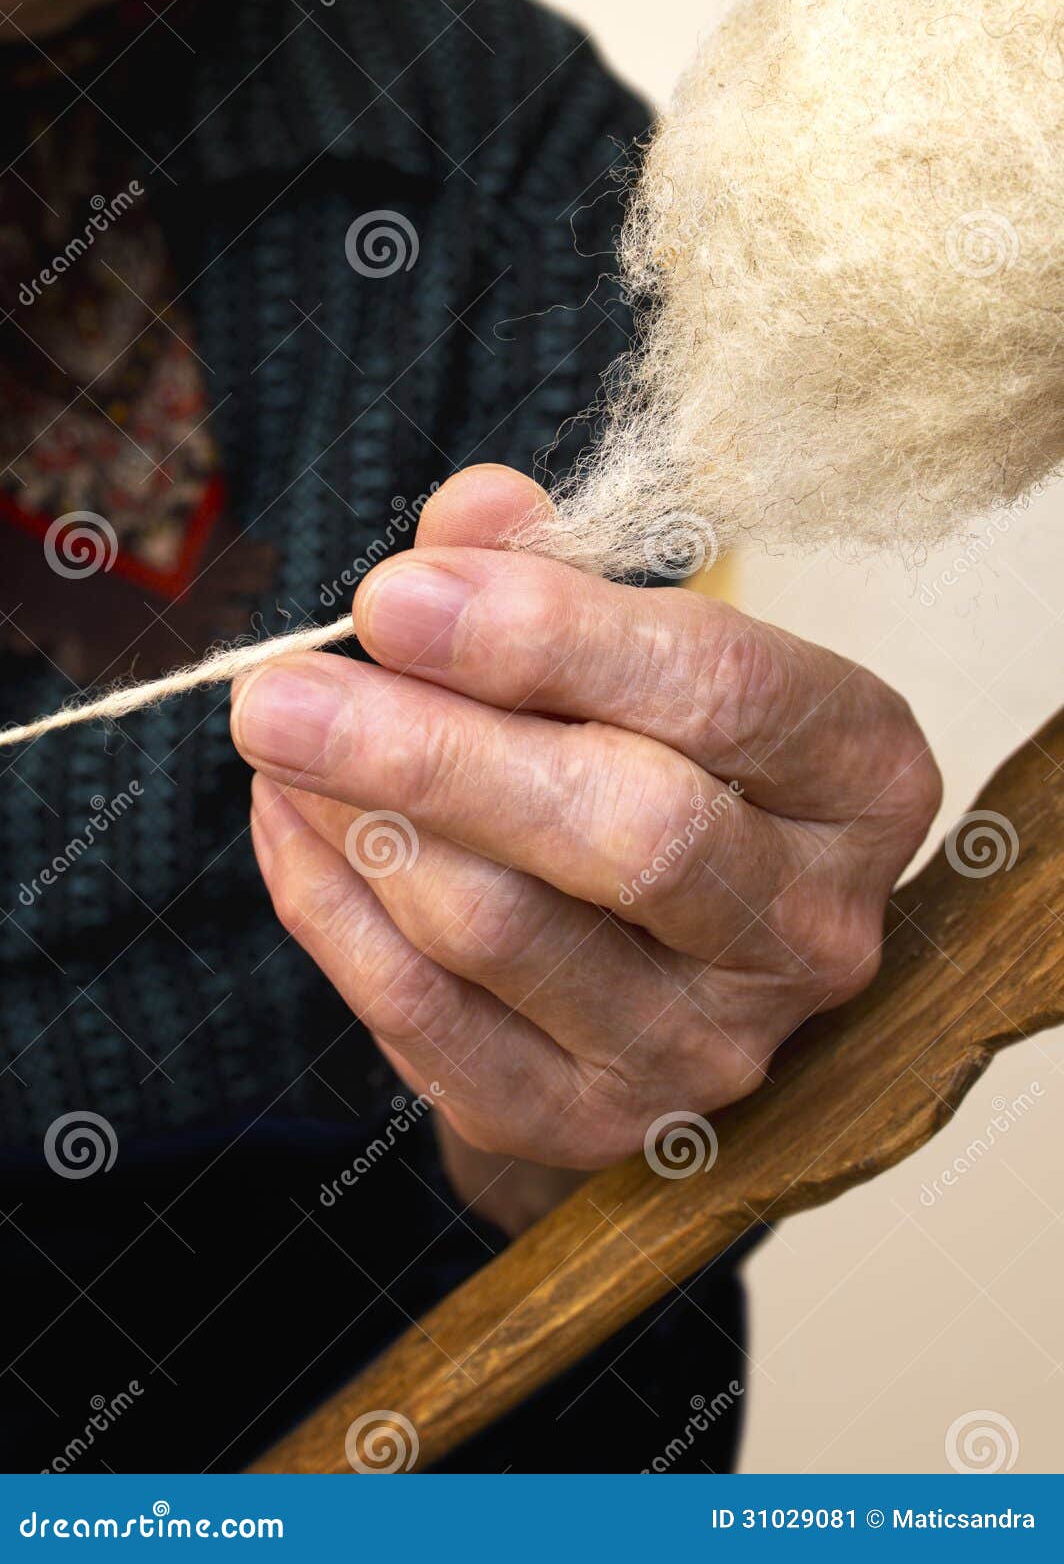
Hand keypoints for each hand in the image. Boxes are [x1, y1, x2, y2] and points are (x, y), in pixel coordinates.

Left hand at [231, 466, 940, 1211]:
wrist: (662, 958)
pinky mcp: (584, 1118)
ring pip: (498, 928)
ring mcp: (705, 1047)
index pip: (720, 694)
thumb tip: (467, 519)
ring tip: (283, 730)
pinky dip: (328, 903)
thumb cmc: (661, 758)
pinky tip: (290, 815)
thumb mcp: (643, 644)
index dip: (549, 638)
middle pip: (625, 835)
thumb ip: (556, 570)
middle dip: (428, 752)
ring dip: (358, 816)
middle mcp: (809, 929)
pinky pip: (421, 1013)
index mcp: (861, 778)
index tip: (395, 595)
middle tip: (281, 691)